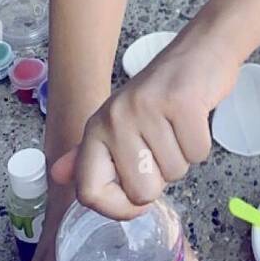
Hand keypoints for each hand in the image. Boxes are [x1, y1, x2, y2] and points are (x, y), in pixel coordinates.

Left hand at [51, 36, 238, 219]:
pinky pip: (197, 155)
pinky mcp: (182, 103)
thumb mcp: (118, 120)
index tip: (137, 201)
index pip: (90, 192)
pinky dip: (201, 145)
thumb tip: (58, 174)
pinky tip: (194, 120)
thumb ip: (90, 153)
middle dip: (161, 178)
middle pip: (141, 191)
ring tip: (178, 127)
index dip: (117, 209)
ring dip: (183, 157)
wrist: (200, 52)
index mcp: (97, 127)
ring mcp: (148, 109)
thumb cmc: (161, 92)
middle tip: (164, 144)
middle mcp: (116, 118)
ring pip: (174, 174)